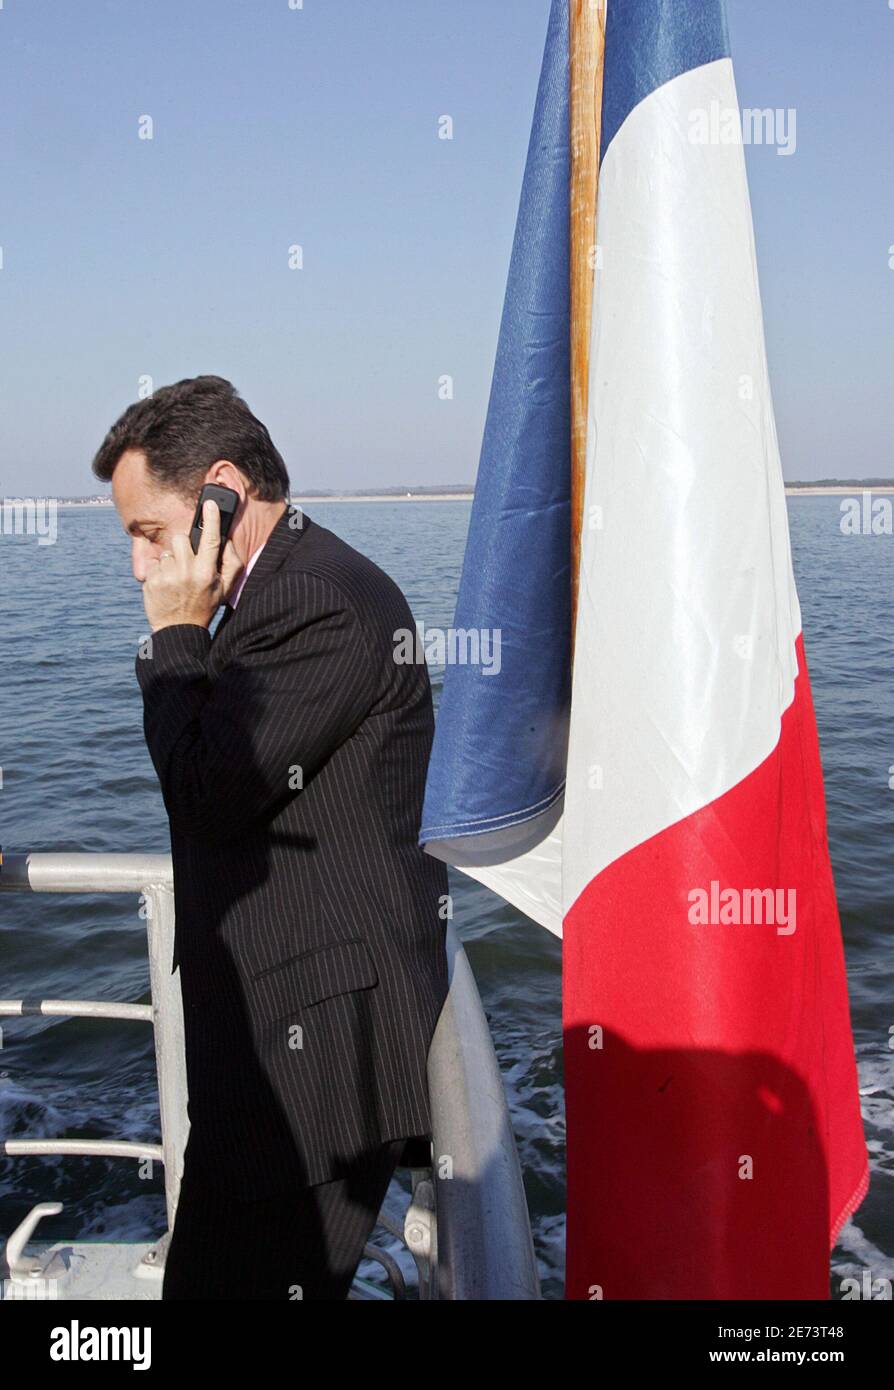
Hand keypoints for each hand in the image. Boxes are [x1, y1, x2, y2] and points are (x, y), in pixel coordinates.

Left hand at [142, 500, 243, 632]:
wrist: (178, 630)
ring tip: (177, 578)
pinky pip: (155, 563)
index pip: (211, 540)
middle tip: (188, 563)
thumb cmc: (204, 605)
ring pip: (168, 551)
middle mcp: (187, 572)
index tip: (209, 503)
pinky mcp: (151, 580)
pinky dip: (160, 571)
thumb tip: (227, 540)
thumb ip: (232, 563)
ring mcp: (167, 576)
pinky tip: (166, 584)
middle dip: (185, 547)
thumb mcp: (225, 589)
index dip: (211, 519)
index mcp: (207, 573)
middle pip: (182, 539)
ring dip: (172, 560)